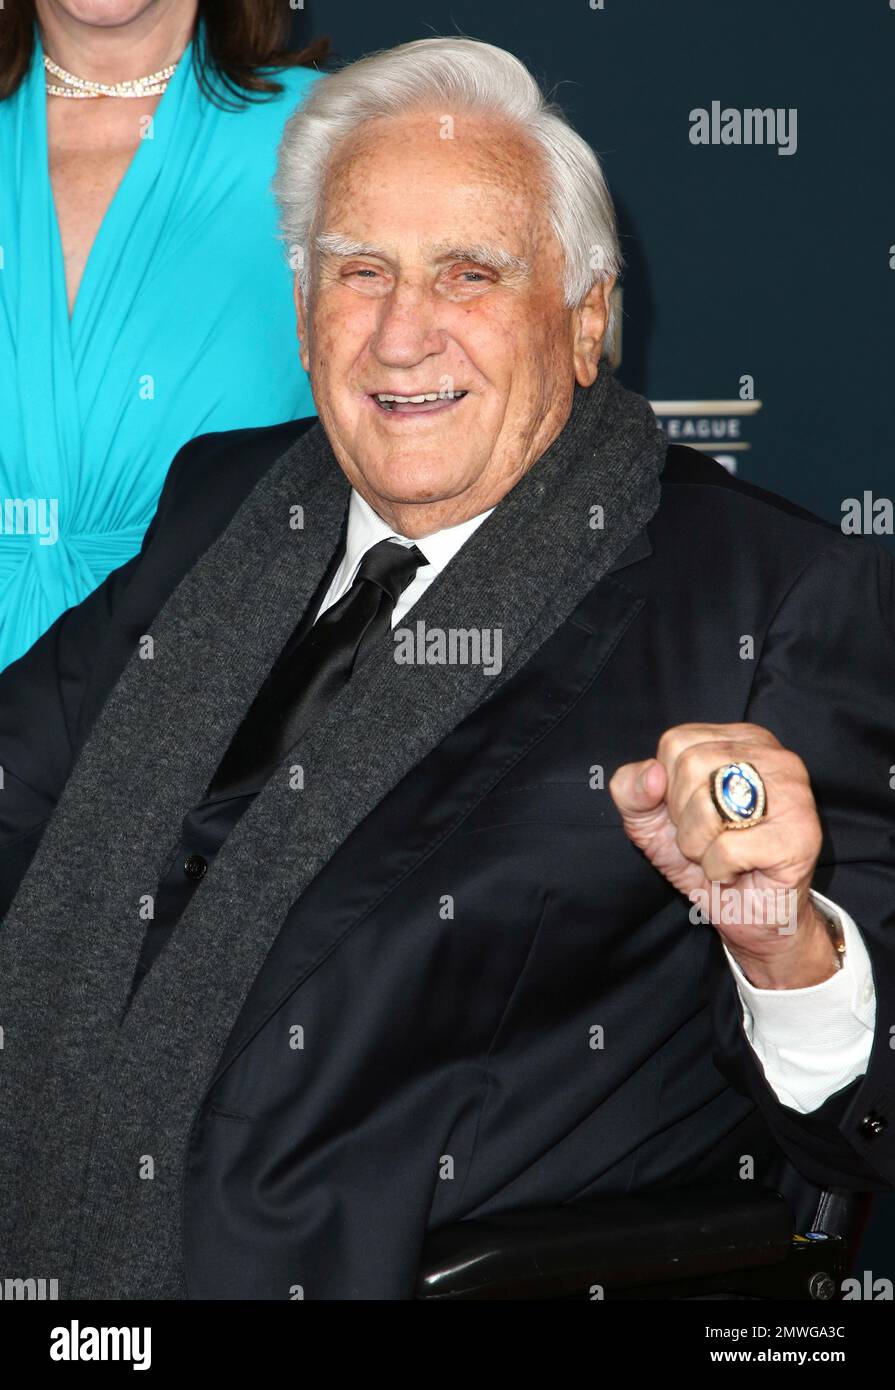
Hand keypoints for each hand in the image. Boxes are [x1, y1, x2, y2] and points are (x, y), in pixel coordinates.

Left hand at [608, 722, 838, 988]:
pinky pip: (727, 848)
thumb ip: (631, 789)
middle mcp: (774, 756)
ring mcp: (794, 793)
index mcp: (742, 739)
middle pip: (690, 767)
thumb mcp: (651, 819)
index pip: (676, 742)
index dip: (668, 788)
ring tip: (722, 854)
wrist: (750, 914)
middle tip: (707, 838)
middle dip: (684, 817)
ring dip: (699, 846)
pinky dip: (719, 870)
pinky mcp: (800, 835)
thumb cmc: (705, 858)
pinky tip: (739, 871)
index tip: (690, 813)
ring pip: (708, 804)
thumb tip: (651, 775)